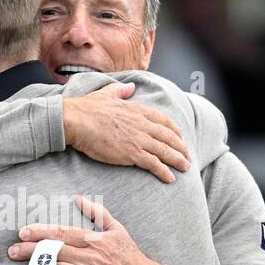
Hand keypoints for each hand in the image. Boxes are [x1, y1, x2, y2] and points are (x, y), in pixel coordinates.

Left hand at [7, 196, 172, 264]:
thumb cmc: (130, 256)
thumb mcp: (117, 230)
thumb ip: (98, 213)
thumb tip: (79, 199)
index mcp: (94, 240)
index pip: (62, 233)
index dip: (41, 232)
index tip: (23, 233)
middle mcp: (91, 257)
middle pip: (55, 252)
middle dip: (31, 251)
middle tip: (12, 251)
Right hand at [63, 83, 190, 182]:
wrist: (77, 120)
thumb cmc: (87, 108)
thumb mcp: (107, 93)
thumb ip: (121, 90)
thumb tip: (130, 86)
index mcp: (137, 110)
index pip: (163, 121)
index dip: (174, 131)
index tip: (180, 138)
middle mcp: (142, 124)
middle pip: (169, 137)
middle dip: (181, 147)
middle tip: (188, 157)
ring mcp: (138, 139)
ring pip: (165, 151)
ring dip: (178, 160)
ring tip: (185, 168)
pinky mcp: (132, 153)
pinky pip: (154, 164)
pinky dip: (164, 171)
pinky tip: (170, 178)